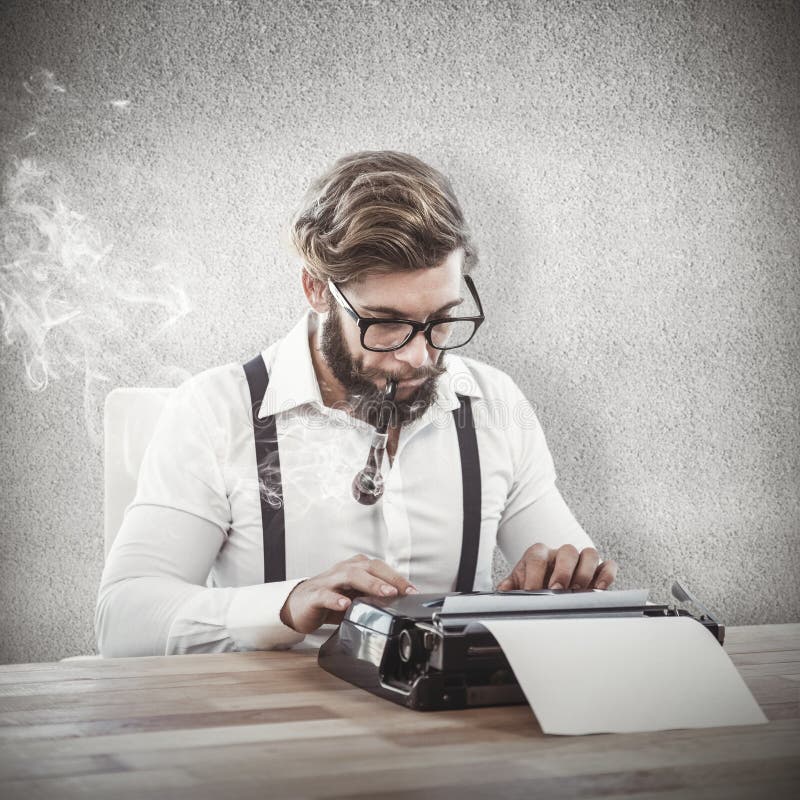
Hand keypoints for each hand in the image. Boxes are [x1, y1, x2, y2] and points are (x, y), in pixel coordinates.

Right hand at [280, 554, 418, 633]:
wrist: (299, 606)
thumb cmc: (331, 599)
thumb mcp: (356, 598)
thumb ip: (374, 597)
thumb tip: (401, 603)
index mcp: (356, 568)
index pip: (380, 568)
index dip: (398, 578)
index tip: (413, 591)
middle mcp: (344, 570)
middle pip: (368, 567)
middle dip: (388, 578)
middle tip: (402, 590)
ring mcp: (329, 581)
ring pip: (350, 576)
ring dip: (370, 584)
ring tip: (385, 594)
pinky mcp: (316, 595)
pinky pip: (326, 595)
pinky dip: (336, 599)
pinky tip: (345, 605)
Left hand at [496, 543, 617, 591]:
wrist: (546, 585)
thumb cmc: (533, 582)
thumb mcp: (517, 583)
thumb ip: (509, 586)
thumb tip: (503, 590)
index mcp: (539, 554)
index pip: (537, 556)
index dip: (534, 573)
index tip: (533, 590)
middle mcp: (560, 554)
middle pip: (567, 551)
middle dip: (563, 572)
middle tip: (557, 590)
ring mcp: (580, 560)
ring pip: (589, 553)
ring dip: (584, 572)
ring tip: (577, 591)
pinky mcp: (597, 570)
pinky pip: (608, 565)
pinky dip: (606, 575)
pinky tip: (598, 589)